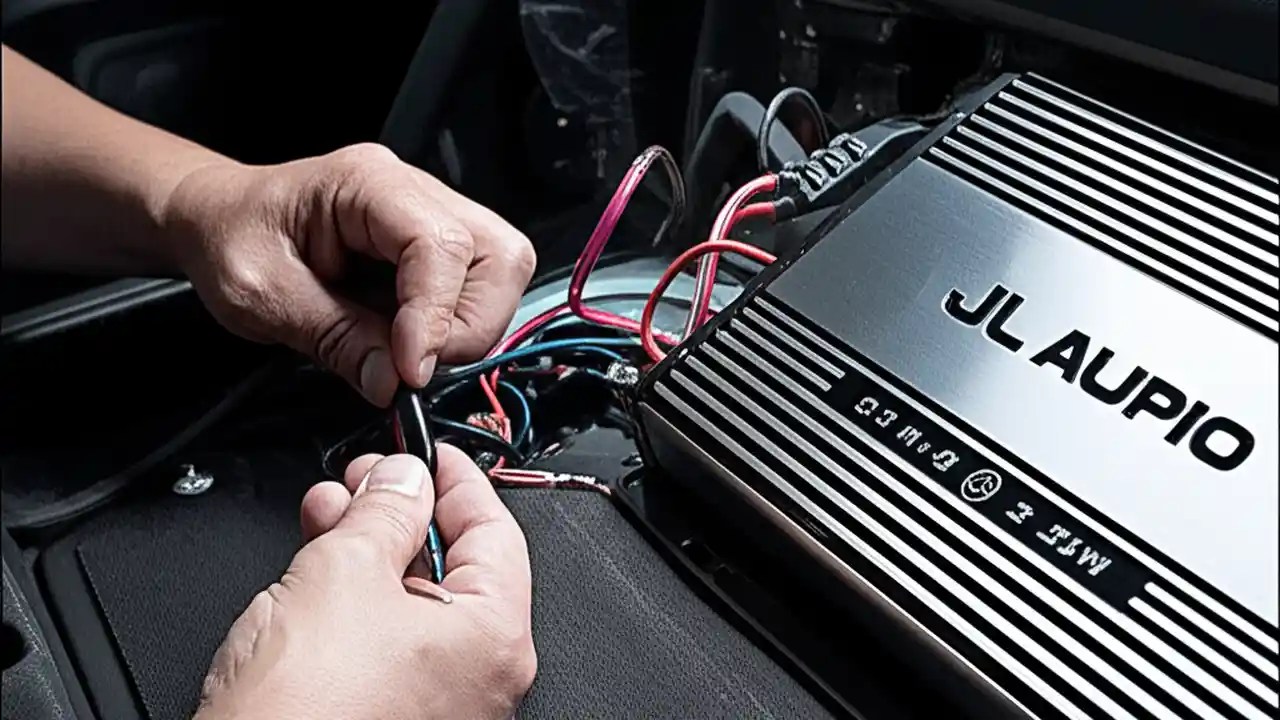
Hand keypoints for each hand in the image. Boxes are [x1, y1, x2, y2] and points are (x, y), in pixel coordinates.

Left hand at [163, 144, 536, 405]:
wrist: (219, 219)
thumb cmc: (232, 237)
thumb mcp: (261, 297)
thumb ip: (334, 340)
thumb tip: (393, 383)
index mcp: (366, 183)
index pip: (440, 245)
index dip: (435, 316)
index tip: (411, 371)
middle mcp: (414, 191)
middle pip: (498, 255)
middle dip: (471, 324)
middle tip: (416, 366)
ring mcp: (433, 216)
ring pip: (503, 271)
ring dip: (472, 327)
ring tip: (412, 353)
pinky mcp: (437, 249)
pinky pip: (481, 287)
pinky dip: (457, 326)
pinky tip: (411, 339)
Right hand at [195, 449, 535, 719]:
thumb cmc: (305, 714)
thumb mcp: (343, 571)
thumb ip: (384, 510)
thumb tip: (403, 479)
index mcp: (495, 639)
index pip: (496, 530)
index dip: (457, 479)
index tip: (427, 450)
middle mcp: (481, 680)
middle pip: (454, 567)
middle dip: (401, 512)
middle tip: (364, 479)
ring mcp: (440, 706)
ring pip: (415, 605)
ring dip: (371, 550)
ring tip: (327, 516)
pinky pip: (390, 644)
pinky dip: (359, 601)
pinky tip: (321, 570)